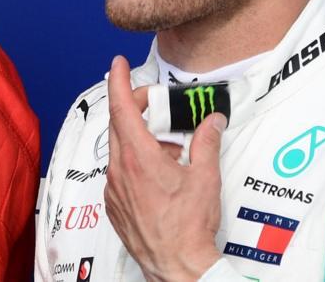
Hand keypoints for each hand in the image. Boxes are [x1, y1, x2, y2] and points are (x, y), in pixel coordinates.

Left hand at [104, 56, 225, 280]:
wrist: (176, 264)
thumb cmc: (189, 226)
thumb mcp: (206, 178)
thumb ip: (207, 143)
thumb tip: (212, 121)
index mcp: (139, 157)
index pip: (121, 107)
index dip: (119, 81)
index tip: (117, 63)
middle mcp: (119, 169)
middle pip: (119, 124)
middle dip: (135, 107)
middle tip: (155, 102)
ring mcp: (113, 187)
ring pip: (119, 148)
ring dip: (139, 137)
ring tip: (169, 146)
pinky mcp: (113, 203)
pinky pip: (119, 171)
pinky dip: (135, 161)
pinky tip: (158, 170)